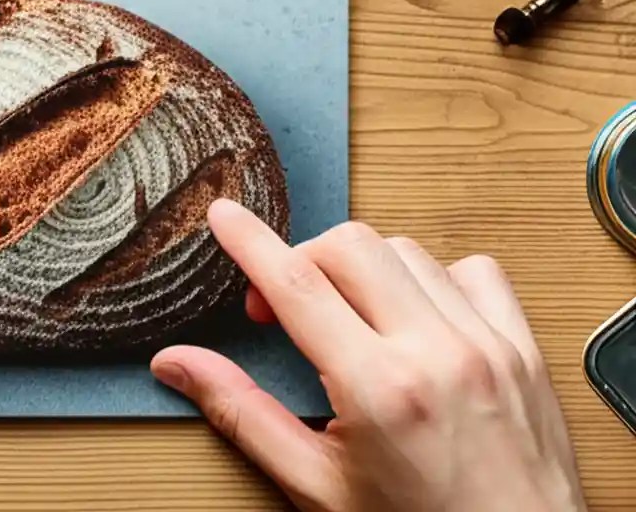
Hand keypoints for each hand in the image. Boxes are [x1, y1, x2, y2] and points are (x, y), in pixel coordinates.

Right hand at [151, 200, 585, 511]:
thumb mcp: (315, 485)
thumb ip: (243, 414)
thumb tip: (178, 365)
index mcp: (380, 389)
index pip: (298, 284)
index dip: (250, 243)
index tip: (224, 217)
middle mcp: (439, 353)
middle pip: (350, 247)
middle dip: (301, 260)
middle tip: (280, 307)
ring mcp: (488, 344)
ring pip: (407, 251)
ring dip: (362, 270)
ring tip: (347, 315)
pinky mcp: (523, 348)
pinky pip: (475, 271)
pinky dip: (433, 278)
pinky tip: (415, 314)